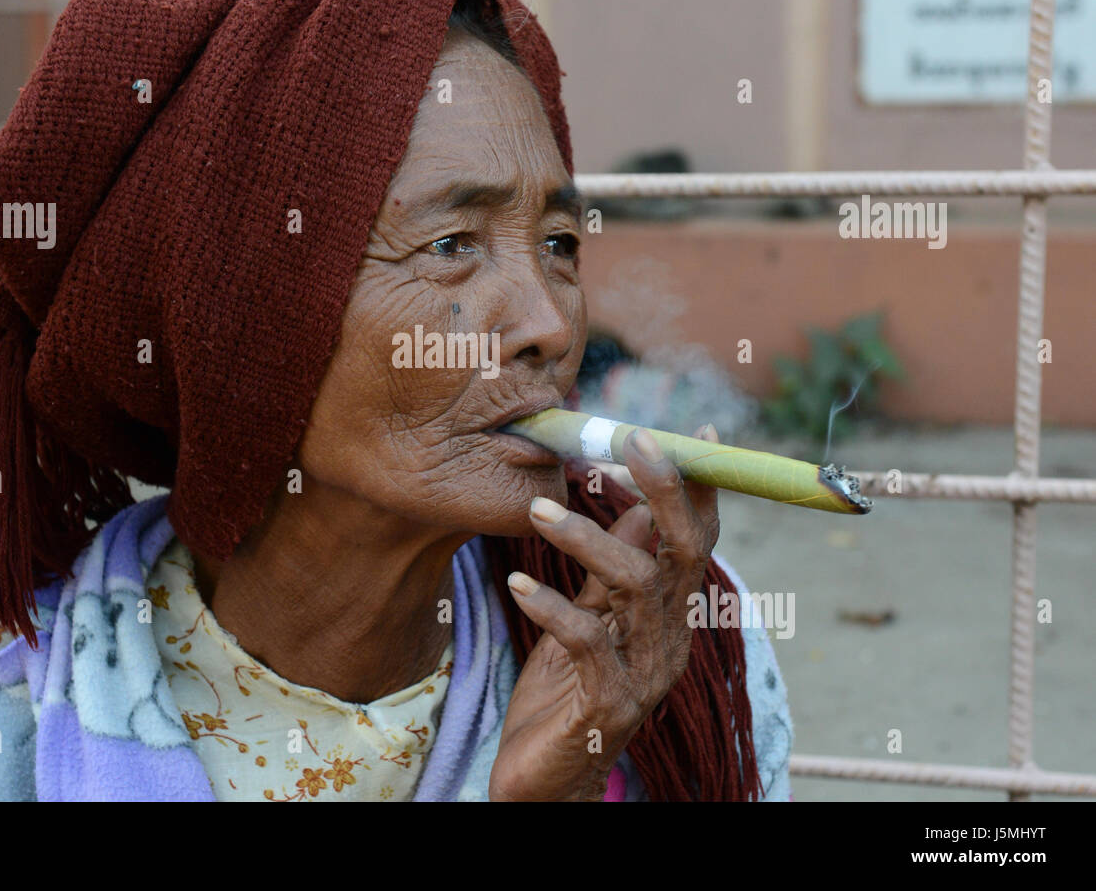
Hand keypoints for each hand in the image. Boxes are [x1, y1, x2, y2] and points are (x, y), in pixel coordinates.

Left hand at [488, 423, 720, 800]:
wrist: (544, 784)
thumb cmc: (564, 696)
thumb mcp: (586, 622)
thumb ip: (608, 573)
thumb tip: (632, 508)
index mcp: (669, 615)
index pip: (696, 541)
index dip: (699, 488)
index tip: (695, 432)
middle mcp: (670, 640)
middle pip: (684, 553)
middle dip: (667, 490)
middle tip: (631, 439)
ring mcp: (646, 674)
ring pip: (636, 587)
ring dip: (586, 541)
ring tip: (536, 511)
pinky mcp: (609, 705)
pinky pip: (588, 641)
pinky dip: (552, 605)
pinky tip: (517, 584)